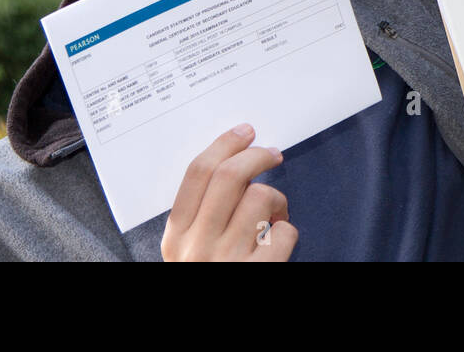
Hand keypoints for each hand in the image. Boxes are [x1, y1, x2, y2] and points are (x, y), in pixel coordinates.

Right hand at [160, 124, 298, 261]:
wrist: (218, 333)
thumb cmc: (211, 270)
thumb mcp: (188, 249)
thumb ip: (202, 214)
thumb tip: (238, 165)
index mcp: (176, 237)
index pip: (197, 173)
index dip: (225, 144)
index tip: (245, 133)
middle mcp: (198, 247)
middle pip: (229, 175)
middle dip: (256, 155)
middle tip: (272, 154)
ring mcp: (228, 260)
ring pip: (260, 196)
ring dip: (277, 198)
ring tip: (275, 214)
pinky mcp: (259, 271)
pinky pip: (284, 232)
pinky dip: (287, 229)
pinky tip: (278, 239)